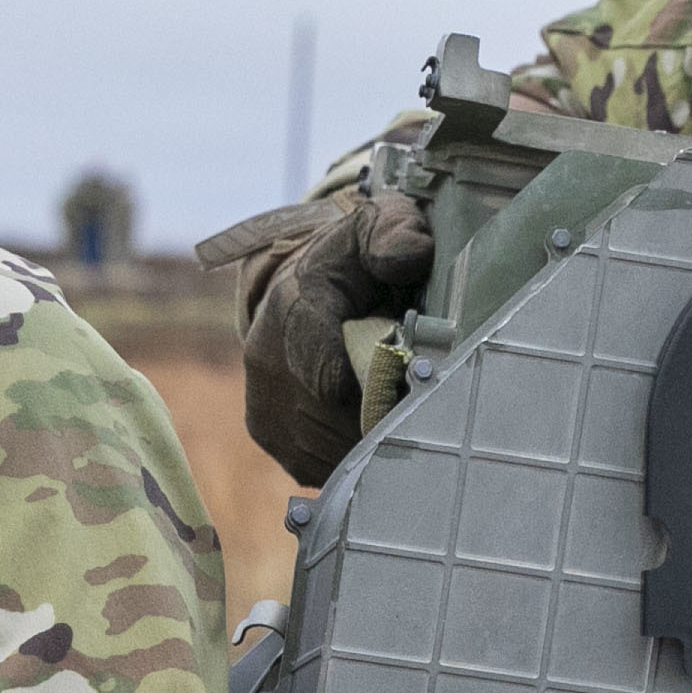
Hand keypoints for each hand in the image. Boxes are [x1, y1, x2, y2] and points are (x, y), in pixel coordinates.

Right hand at [236, 190, 432, 484]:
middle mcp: (266, 357)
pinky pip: (322, 466)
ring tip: (400, 408)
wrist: (301, 283)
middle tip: (427, 403)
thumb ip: (395, 234)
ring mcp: (264, 401)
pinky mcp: (270, 435)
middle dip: (387, 417)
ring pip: (332, 450)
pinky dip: (355, 454)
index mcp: (294, 306)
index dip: (375, 393)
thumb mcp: (378, 226)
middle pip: (338, 420)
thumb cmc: (354, 259)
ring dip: (373, 439)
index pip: (325, 369)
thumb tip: (408, 257)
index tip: (415, 393)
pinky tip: (375, 426)